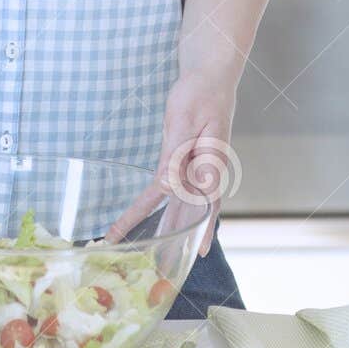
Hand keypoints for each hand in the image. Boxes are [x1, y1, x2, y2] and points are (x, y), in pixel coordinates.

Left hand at [105, 71, 237, 255]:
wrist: (207, 78)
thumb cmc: (201, 95)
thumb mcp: (187, 122)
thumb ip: (175, 157)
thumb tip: (167, 186)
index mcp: (212, 165)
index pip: (208, 203)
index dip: (202, 228)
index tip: (197, 251)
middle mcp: (204, 174)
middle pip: (190, 213)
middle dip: (176, 239)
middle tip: (163, 269)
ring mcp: (193, 170)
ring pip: (175, 206)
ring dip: (161, 229)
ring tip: (143, 255)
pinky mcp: (179, 164)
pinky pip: (163, 189)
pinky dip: (148, 207)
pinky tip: (136, 222)